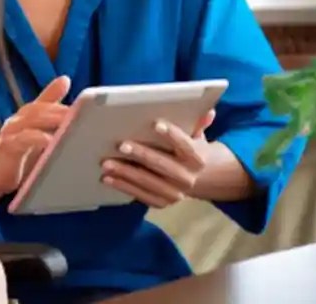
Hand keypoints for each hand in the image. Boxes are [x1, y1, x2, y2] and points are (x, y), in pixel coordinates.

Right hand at [0, 76, 70, 194]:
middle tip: (82, 113)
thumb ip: (52, 115)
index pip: (45, 102)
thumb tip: (66, 83)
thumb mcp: (39, 135)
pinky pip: (22, 140)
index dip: (56, 92)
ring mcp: (10, 132)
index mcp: (27, 115)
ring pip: (31, 120)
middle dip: (60, 110)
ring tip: (69, 122)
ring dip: (51, 119)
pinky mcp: (7, 147)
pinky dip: (37, 138)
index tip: (74, 88)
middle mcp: (18, 119)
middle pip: (39, 108)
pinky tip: (50, 140)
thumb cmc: (21, 155)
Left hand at [101, 110, 215, 209]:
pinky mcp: (162, 203)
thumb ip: (199, 123)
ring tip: (106, 163)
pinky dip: (123, 186)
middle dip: (141, 154)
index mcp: (198, 159)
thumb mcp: (196, 136)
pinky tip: (107, 178)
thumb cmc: (188, 150)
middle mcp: (188, 178)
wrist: (196, 179)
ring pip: (148, 182)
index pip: (186, 145)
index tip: (156, 124)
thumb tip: (208, 111)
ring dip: (126, 173)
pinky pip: (140, 195)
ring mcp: (175, 194)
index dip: (172, 135)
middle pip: (163, 165)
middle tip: (121, 145)